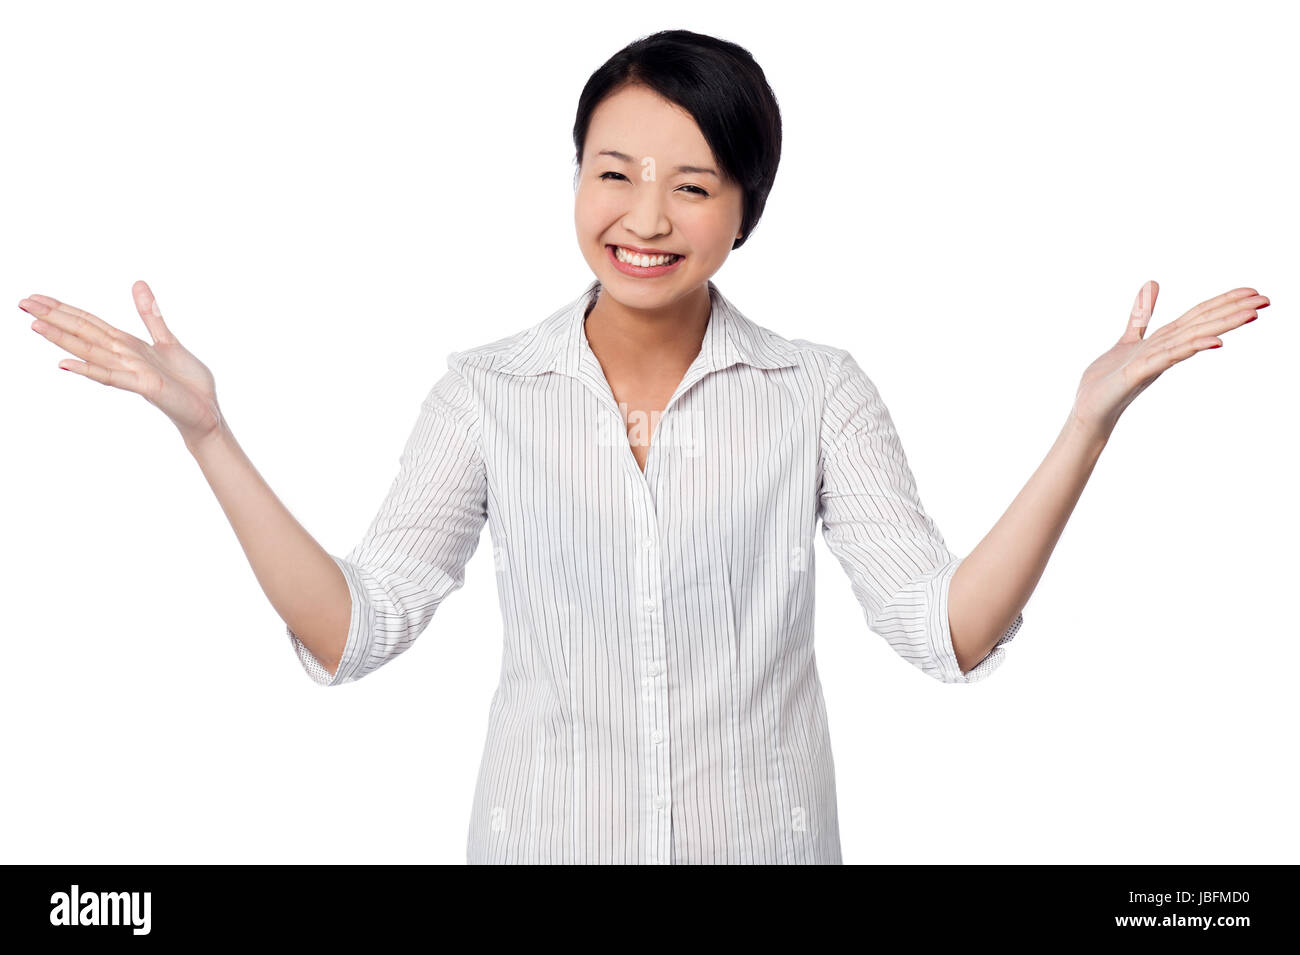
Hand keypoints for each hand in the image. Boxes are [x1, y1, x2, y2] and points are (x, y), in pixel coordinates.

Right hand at [19, 280, 223, 448]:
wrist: (205, 411)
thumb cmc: (187, 381)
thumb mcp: (168, 341)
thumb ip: (150, 315)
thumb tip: (137, 283)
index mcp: (128, 345)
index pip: (89, 322)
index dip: (63, 309)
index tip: (35, 297)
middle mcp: (124, 357)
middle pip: (84, 332)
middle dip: (54, 317)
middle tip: (22, 303)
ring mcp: (131, 372)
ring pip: (91, 351)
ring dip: (63, 339)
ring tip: (35, 325)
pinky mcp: (144, 386)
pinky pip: (112, 377)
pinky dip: (89, 369)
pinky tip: (64, 364)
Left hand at [1070, 281, 1269, 440]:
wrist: (1089, 410)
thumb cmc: (1107, 380)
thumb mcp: (1128, 339)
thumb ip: (1143, 314)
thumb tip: (1152, 283)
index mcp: (1163, 342)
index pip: (1198, 317)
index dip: (1223, 302)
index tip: (1253, 291)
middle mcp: (1164, 351)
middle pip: (1202, 326)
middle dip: (1232, 312)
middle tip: (1267, 300)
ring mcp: (1153, 363)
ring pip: (1192, 339)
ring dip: (1221, 326)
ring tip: (1250, 314)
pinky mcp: (1136, 375)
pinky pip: (1166, 358)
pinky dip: (1188, 348)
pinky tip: (1212, 342)